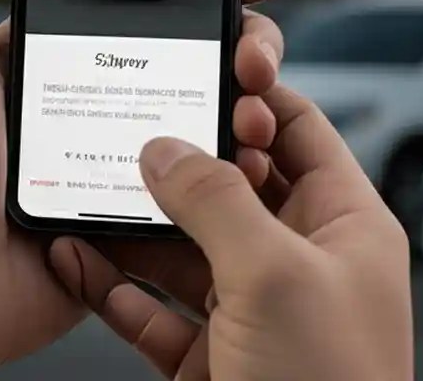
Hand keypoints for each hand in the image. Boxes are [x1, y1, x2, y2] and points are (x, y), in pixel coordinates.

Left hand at [0, 0, 285, 377]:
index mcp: (48, 61)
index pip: (137, 9)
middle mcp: (88, 106)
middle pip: (187, 61)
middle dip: (240, 44)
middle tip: (254, 51)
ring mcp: (113, 165)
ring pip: (201, 124)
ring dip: (242, 106)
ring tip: (251, 106)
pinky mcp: (128, 223)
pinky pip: (194, 195)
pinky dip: (227, 176)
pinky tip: (246, 161)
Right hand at [49, 91, 413, 378]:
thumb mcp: (273, 274)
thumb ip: (215, 200)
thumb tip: (166, 147)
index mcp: (344, 226)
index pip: (297, 131)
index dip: (247, 96)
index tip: (191, 71)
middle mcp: (301, 264)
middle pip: (230, 188)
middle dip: (174, 164)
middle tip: (122, 132)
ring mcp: (255, 313)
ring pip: (184, 250)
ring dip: (132, 228)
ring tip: (83, 192)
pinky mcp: (214, 360)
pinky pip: (158, 310)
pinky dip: (116, 290)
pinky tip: (78, 264)